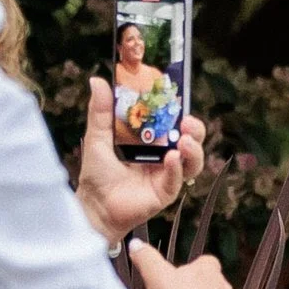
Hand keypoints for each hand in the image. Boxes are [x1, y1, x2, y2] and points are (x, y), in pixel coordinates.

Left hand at [76, 77, 204, 244]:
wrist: (94, 206)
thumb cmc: (97, 175)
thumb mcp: (98, 138)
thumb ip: (101, 112)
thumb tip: (97, 81)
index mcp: (151, 142)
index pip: (172, 124)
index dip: (179, 112)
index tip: (179, 100)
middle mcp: (164, 157)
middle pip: (190, 140)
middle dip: (194, 130)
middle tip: (188, 122)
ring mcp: (168, 174)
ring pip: (193, 160)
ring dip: (194, 149)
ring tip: (185, 141)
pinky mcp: (167, 191)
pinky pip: (178, 178)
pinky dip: (177, 168)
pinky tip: (172, 159)